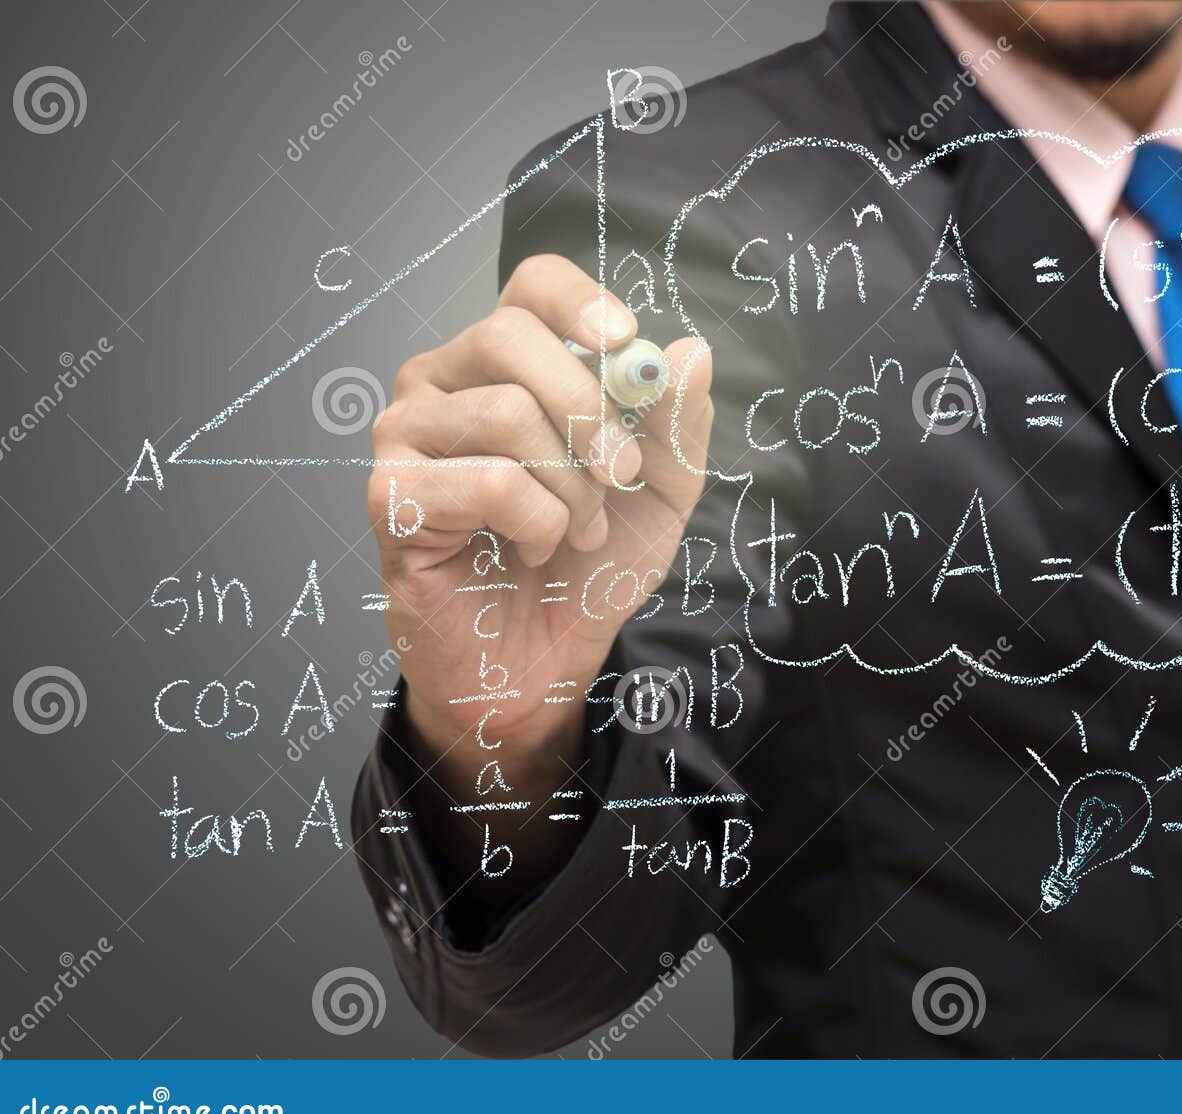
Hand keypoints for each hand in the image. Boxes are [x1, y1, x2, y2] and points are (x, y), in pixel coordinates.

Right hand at [367, 253, 714, 782]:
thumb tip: (691, 352)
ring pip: (504, 411)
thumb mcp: (659, 493)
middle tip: (622, 473)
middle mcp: (443, 382)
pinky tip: (532, 548)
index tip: (623, 342)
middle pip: (507, 334)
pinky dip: (536, 522)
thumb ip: (675, 426)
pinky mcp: (392, 496)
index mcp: (504, 364)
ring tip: (576, 528)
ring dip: (569, 484)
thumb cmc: (586, 566)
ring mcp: (406, 435)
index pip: (530, 286)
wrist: (543, 661)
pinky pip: (488, 481)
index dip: (579, 302)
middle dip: (587, 408)